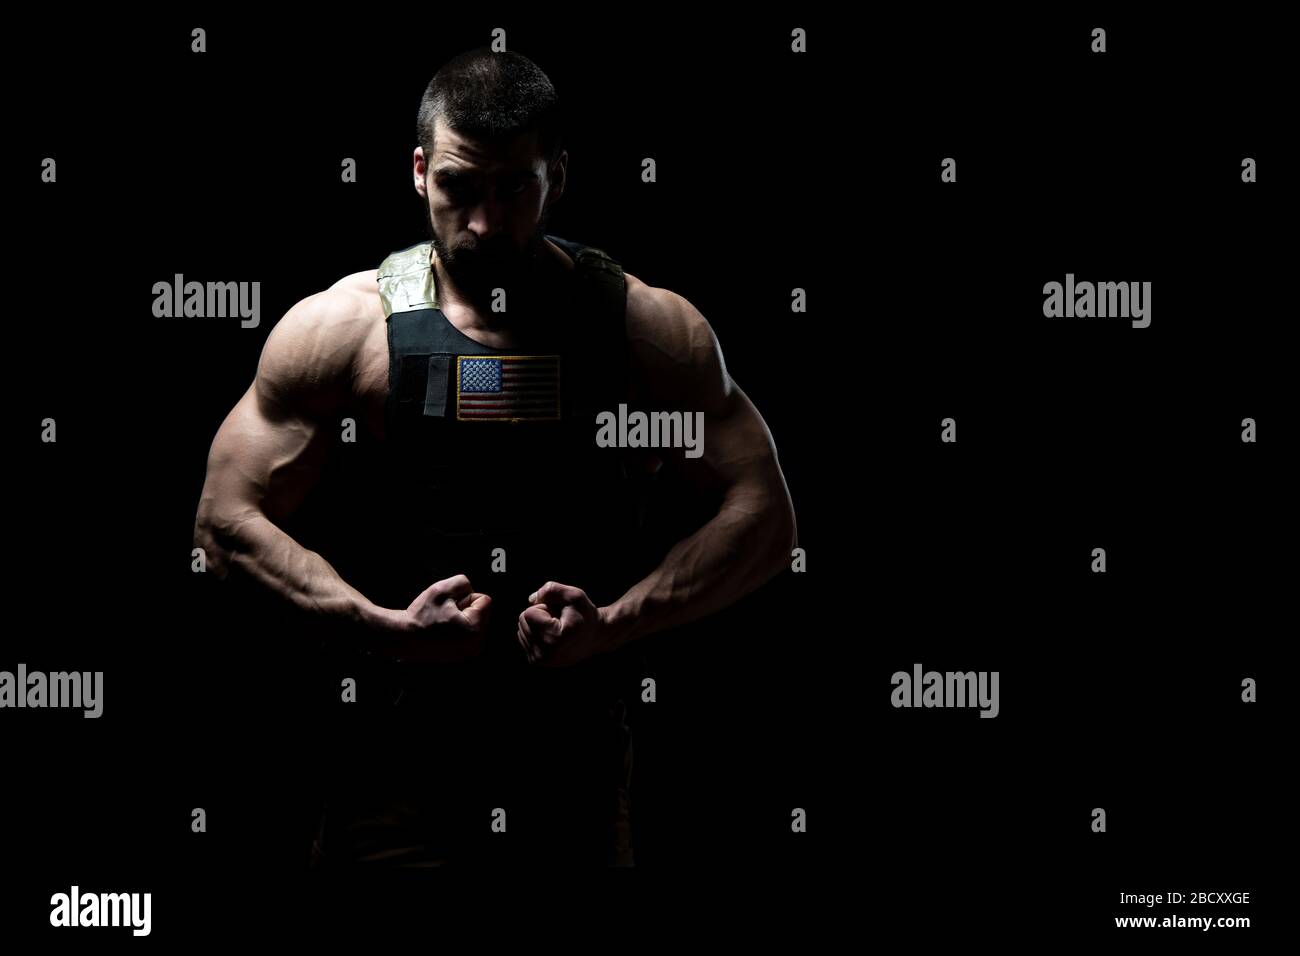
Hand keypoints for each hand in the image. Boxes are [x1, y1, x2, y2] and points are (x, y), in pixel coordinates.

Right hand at [372, 574, 491, 663]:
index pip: (484, 600)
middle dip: (464, 608)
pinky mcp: (460, 655)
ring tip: (441, 624)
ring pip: (472, 621)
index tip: (448, 607)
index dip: (465, 597)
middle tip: (443, 616)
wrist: (401, 637)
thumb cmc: (421, 615)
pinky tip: (440, 632)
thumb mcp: (443, 589)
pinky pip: (465, 632)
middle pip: (481, 612)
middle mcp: (476, 645)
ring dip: (460, 618)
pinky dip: (455, 629)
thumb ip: (463, 583)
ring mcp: (468, 652)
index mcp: (476, 630)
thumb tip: (471, 591)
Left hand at [516, 581, 613, 667]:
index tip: (559, 614)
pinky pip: (523, 637)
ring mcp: (539, 660)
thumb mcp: (574, 595)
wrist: (596, 637)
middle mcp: (545, 654)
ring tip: (556, 628)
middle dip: (539, 616)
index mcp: (555, 639)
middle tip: (558, 621)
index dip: (543, 607)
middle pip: (522, 622)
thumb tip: (531, 599)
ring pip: (521, 629)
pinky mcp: (536, 661)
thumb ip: (553, 589)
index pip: (528, 614)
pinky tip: (551, 636)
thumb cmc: (585, 615)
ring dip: (537, 625)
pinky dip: (535, 633)